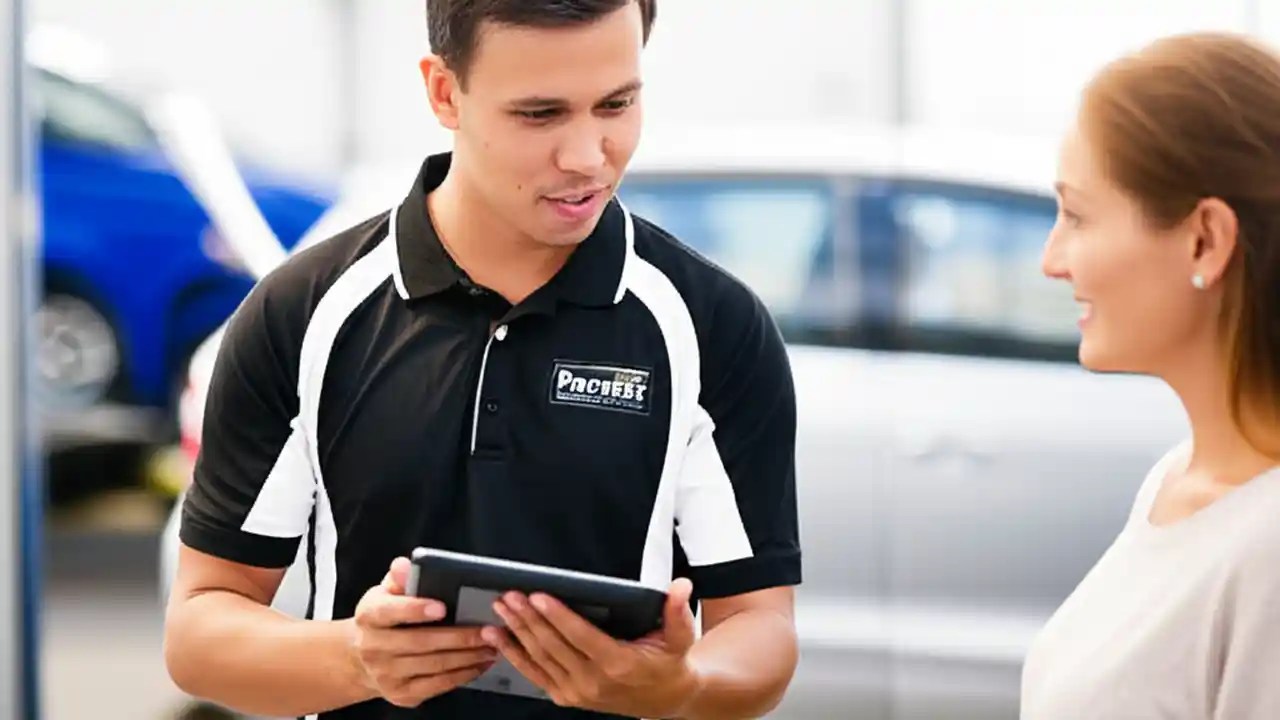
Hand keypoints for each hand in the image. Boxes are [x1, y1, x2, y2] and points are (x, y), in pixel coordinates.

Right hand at [350, 557, 497, 707]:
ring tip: (492, 645)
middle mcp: (373, 647)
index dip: (415, 609)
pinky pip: (437, 685)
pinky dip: (463, 674)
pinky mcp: (401, 694)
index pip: (390, 612)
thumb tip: (405, 565)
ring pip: (433, 665)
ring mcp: (386, 675)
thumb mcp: (387, 593)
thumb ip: (400, 578)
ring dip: (467, 656)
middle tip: (487, 630)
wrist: (364, 658)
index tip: (442, 607)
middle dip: (458, 637)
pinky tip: (480, 663)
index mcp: (369, 616)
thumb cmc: (386, 618)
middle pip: (420, 642)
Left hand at [483, 577, 703, 716]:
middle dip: (528, 619)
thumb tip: (680, 586)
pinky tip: (499, 637)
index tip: (539, 597)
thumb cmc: (668, 663)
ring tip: (501, 609)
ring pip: (540, 658)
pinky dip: (514, 655)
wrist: (664, 700)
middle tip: (511, 595)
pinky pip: (535, 674)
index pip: (581, 636)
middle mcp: (594, 681)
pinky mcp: (566, 696)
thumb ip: (678, 611)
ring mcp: (577, 691)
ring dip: (517, 632)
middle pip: (553, 645)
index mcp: (619, 663)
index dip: (558, 616)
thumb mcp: (681, 637)